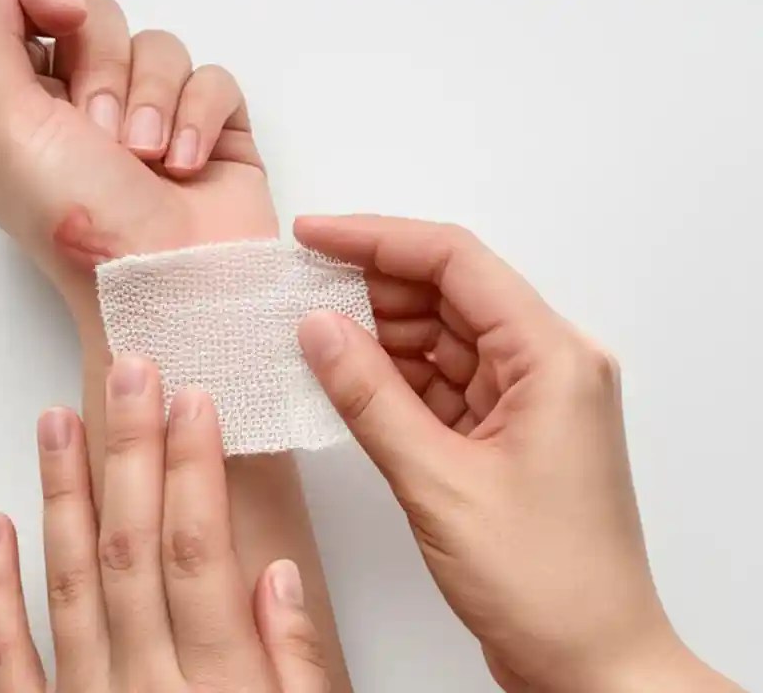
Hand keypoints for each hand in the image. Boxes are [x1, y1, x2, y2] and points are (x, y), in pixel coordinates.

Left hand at [0, 0, 276, 310]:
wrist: (167, 286)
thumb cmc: (82, 227)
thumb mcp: (5, 129)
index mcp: (26, 109)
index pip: (31, 9)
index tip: (60, 13)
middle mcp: (86, 110)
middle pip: (99, 20)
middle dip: (104, 72)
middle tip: (102, 135)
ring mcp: (152, 119)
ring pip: (160, 46)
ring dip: (151, 102)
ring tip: (145, 161)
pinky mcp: (211, 132)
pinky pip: (214, 77)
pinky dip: (200, 117)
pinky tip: (185, 164)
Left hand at [0, 355, 329, 691]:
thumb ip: (298, 665)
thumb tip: (280, 576)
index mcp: (218, 688)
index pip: (199, 552)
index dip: (192, 468)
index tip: (192, 402)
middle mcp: (144, 687)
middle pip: (131, 548)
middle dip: (131, 449)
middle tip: (130, 375)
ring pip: (68, 582)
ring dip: (63, 491)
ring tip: (58, 418)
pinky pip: (5, 654)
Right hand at [294, 215, 741, 692]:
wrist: (591, 662)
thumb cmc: (547, 584)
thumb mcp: (438, 481)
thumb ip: (370, 397)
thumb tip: (317, 329)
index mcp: (552, 359)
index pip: (456, 262)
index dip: (377, 239)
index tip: (312, 237)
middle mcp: (549, 367)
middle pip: (449, 293)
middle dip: (371, 285)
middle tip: (296, 286)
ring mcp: (529, 401)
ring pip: (442, 338)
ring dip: (378, 333)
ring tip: (309, 331)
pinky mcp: (508, 435)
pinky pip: (442, 383)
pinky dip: (393, 379)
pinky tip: (345, 378)